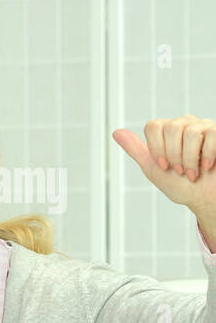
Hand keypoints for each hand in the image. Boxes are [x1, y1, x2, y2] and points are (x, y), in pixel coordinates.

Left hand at [114, 117, 215, 232]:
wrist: (204, 198)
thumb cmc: (181, 185)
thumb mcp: (154, 169)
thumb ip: (137, 150)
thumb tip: (116, 132)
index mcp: (167, 132)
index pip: (154, 126)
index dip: (157, 148)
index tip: (164, 165)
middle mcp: (186, 124)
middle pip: (171, 127)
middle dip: (173, 155)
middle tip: (179, 170)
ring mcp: (204, 127)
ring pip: (190, 132)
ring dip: (190, 159)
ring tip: (192, 173)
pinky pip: (211, 134)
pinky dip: (207, 155)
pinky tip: (207, 166)